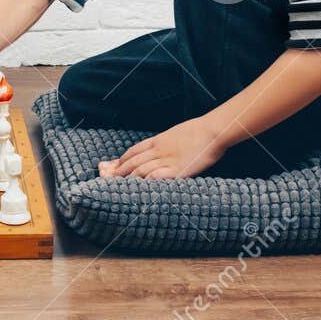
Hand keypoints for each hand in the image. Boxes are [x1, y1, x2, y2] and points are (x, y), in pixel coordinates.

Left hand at [100, 116, 227, 179]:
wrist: (211, 131)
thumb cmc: (198, 132)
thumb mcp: (175, 134)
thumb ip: (165, 142)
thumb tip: (158, 148)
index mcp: (158, 140)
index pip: (134, 150)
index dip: (123, 159)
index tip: (114, 165)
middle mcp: (159, 150)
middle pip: (134, 161)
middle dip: (120, 170)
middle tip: (109, 177)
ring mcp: (167, 160)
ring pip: (141, 169)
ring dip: (129, 177)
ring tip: (119, 185)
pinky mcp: (178, 170)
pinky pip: (157, 176)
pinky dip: (146, 181)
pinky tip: (139, 187)